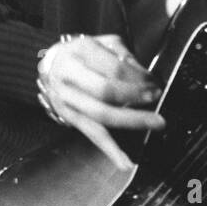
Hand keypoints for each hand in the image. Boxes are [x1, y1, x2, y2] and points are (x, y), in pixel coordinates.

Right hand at [37, 34, 164, 170]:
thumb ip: (124, 55)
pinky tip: (125, 162)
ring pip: (101, 115)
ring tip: (154, 123)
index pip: (113, 68)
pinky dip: (110, 150)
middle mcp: (69, 76)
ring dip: (131, 120)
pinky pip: (92, 135)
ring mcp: (67, 99)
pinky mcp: (69, 118)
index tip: (153, 81)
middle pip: (105, 91)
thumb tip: (145, 77)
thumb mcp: (103, 42)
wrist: (50, 66)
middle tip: (155, 96)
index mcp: (79, 51)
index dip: (137, 77)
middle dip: (135, 96)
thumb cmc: (83, 53)